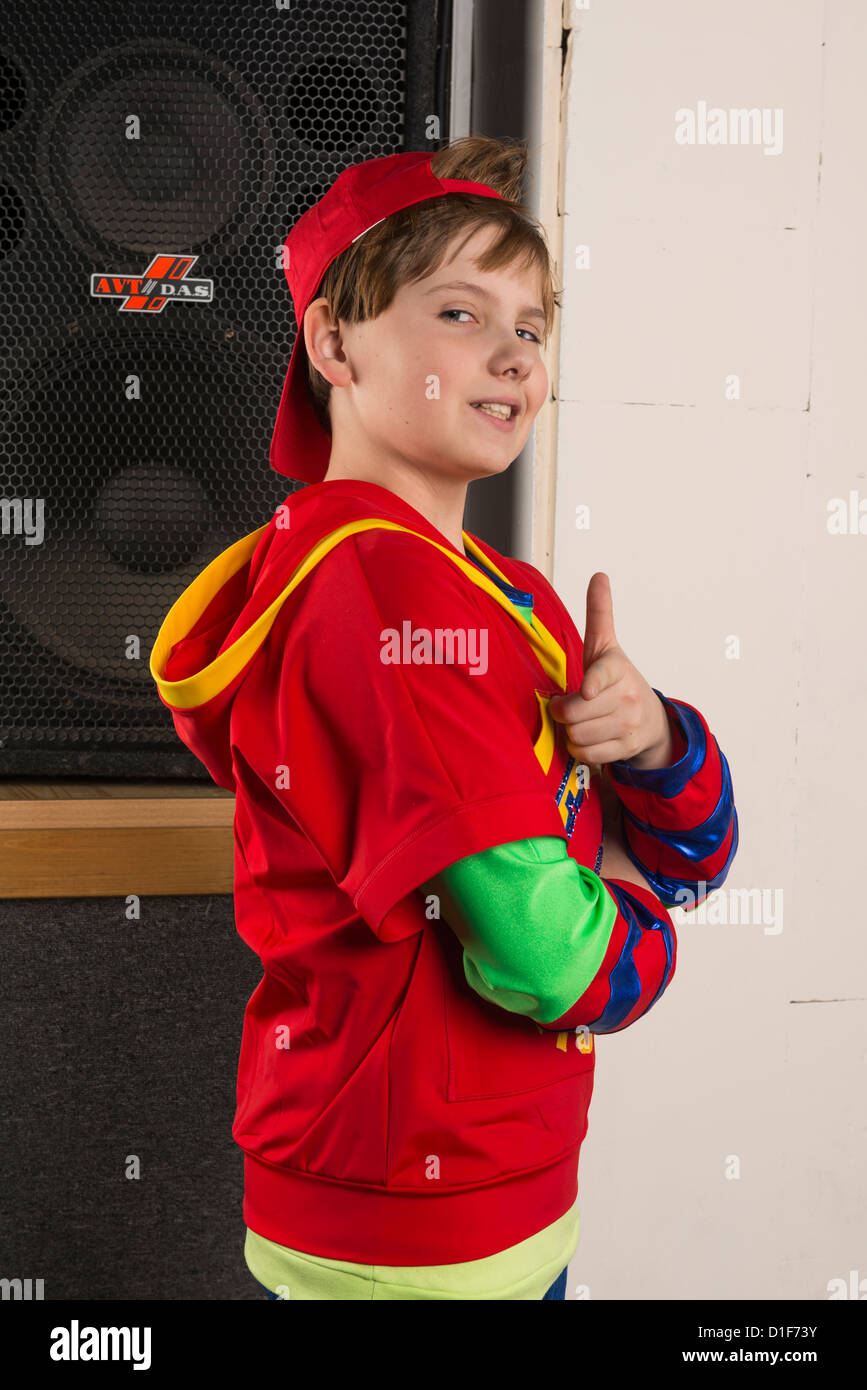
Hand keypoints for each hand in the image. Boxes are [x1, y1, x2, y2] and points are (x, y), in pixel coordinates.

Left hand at [548, 573, 671, 768]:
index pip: (602, 676)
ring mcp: (628, 724)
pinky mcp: (626, 748)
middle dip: (563, 713)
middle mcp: (627, 696)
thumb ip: (599, 614)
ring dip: (570, 732)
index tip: (588, 690)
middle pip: (576, 713)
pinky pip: (587, 754)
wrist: (651, 718)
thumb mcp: (606, 648)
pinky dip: (579, 750)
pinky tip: (585, 738)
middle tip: (565, 707)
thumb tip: (599, 575)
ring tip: (579, 722)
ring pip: (579, 735)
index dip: (592, 686)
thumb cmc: (617, 680)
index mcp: (617, 668)